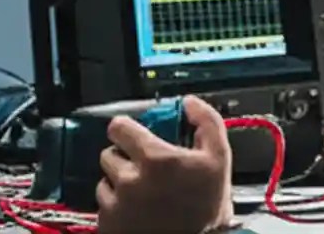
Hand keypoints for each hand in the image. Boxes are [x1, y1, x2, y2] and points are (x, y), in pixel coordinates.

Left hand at [97, 96, 233, 233]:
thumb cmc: (208, 208)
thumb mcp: (219, 159)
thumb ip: (207, 122)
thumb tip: (190, 102)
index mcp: (154, 158)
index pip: (118, 127)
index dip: (126, 129)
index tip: (132, 135)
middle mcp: (129, 179)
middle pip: (109, 154)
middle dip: (125, 158)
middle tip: (144, 170)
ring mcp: (116, 204)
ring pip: (105, 181)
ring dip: (119, 184)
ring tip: (142, 195)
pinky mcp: (108, 224)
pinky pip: (104, 207)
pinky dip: (116, 207)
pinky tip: (136, 212)